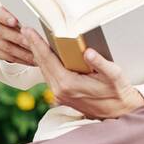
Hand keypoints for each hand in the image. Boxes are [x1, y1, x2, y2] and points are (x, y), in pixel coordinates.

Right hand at [0, 0, 35, 65]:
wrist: (7, 24)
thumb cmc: (17, 15)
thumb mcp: (18, 10)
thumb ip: (23, 12)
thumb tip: (35, 18)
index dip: (5, 17)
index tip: (15, 21)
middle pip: (3, 32)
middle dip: (20, 38)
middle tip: (34, 42)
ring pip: (7, 47)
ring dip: (23, 52)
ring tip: (37, 53)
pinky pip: (7, 57)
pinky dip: (21, 59)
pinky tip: (32, 59)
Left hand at [20, 27, 143, 119]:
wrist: (119, 112)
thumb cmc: (117, 92)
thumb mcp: (114, 75)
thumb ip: (101, 63)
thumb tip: (88, 52)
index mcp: (69, 83)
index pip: (47, 59)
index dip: (37, 43)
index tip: (28, 31)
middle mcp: (60, 90)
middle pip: (41, 64)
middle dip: (32, 46)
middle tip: (25, 30)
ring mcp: (59, 95)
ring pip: (43, 71)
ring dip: (36, 54)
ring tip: (31, 40)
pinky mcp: (61, 96)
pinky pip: (48, 76)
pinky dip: (43, 64)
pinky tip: (43, 56)